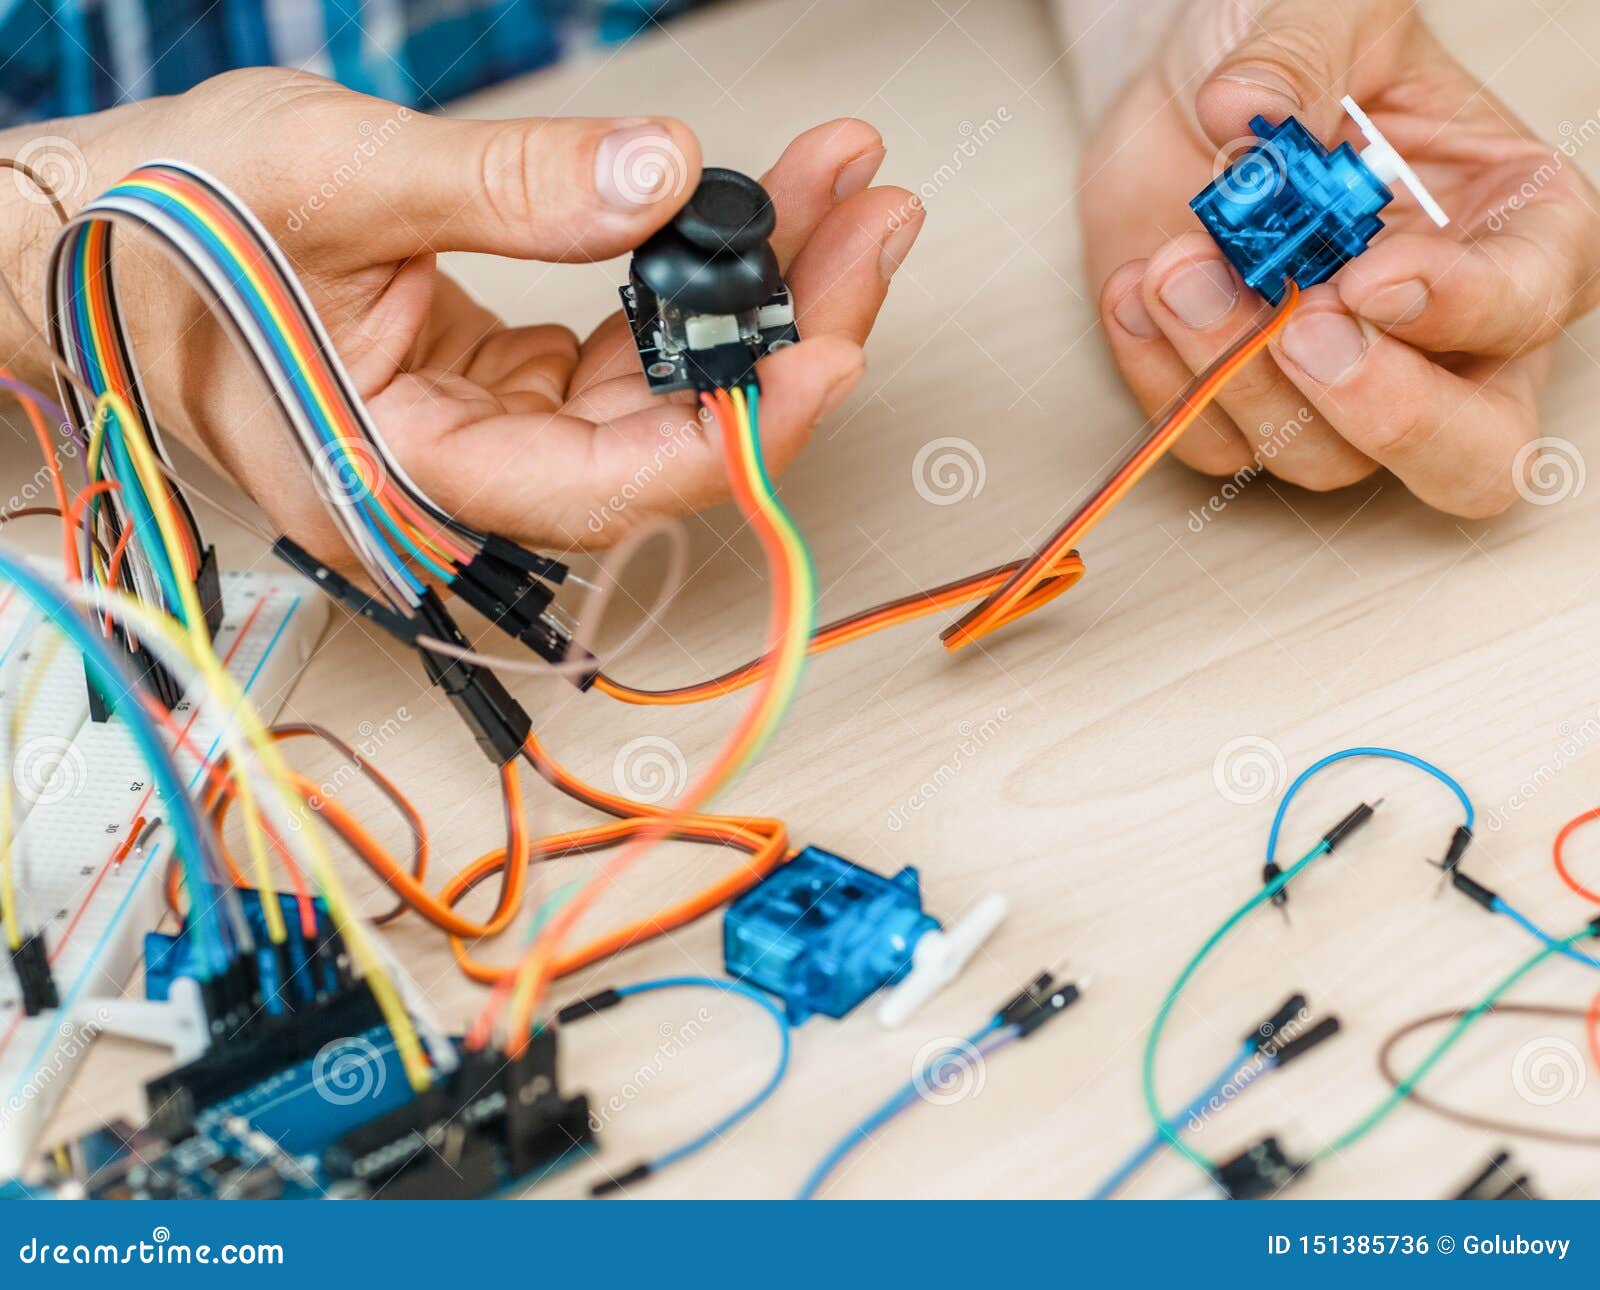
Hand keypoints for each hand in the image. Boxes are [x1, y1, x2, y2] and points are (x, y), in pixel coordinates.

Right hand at [23, 68, 918, 561]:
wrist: (85, 245)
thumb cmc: (161, 233)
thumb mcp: (333, 176)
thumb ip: (507, 188)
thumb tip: (661, 179)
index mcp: (409, 476)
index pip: (617, 483)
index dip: (743, 424)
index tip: (830, 339)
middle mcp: (460, 484)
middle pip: (667, 440)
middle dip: (780, 331)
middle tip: (867, 226)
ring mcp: (483, 442)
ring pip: (656, 396)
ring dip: (748, 299)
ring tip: (831, 197)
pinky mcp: (493, 392)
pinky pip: (615, 358)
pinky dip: (681, 289)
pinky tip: (737, 219)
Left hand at [1079, 0, 1599, 515]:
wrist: (1196, 92)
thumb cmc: (1296, 56)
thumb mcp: (1321, 13)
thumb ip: (1297, 53)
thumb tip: (1243, 110)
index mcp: (1518, 231)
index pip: (1527, 303)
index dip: (1458, 309)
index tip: (1368, 277)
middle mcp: (1446, 337)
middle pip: (1468, 452)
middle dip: (1385, 411)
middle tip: (1299, 328)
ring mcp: (1343, 388)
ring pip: (1320, 456)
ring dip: (1238, 375)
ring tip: (1177, 267)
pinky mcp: (1245, 407)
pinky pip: (1215, 446)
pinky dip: (1165, 381)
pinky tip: (1137, 293)